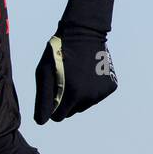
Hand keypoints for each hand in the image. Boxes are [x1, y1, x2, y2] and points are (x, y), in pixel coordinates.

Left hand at [33, 0, 117, 124]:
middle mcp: (90, 96)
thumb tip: (41, 122)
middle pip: (71, 112)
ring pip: (83, 105)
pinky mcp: (110, 86)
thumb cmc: (58, 52)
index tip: (51, 91)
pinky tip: (88, 72)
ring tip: (75, 74)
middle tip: (63, 79)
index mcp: (72, 94)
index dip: (52, 106)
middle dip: (65, 101)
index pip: (58, 117)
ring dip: (77, 94)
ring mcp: (102, 92)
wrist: (84, 31)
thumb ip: (42, 99)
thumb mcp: (44, 73)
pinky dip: (90, 88)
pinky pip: (95, 96)